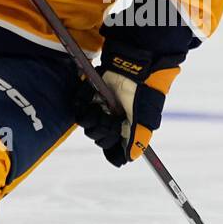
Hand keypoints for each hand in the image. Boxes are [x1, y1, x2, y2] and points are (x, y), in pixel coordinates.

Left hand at [72, 43, 181, 166]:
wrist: (134, 65)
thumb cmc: (143, 91)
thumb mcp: (144, 118)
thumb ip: (137, 138)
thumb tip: (130, 159)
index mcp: (125, 126)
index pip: (109, 145)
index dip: (108, 142)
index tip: (112, 133)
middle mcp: (112, 117)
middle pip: (96, 135)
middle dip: (100, 128)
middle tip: (109, 115)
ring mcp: (100, 105)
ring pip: (85, 121)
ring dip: (90, 116)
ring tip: (100, 104)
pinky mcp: (91, 93)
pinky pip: (79, 104)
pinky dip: (83, 99)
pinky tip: (92, 94)